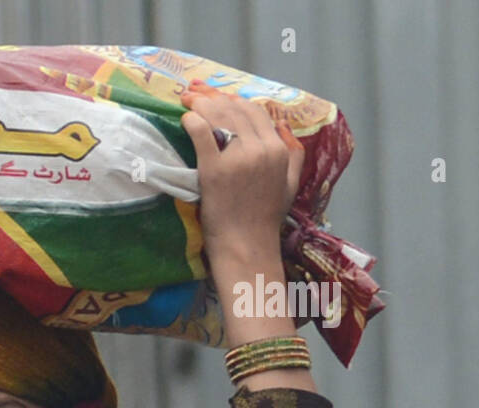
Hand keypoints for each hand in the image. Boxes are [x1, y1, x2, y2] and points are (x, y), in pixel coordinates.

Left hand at [178, 80, 304, 262]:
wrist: (245, 245)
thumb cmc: (264, 219)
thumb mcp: (291, 184)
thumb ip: (293, 153)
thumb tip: (284, 126)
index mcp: (279, 150)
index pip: (256, 112)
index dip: (235, 101)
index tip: (219, 97)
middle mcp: (261, 149)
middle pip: (235, 110)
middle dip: (214, 97)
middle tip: (196, 91)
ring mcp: (237, 158)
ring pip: (219, 116)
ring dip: (201, 103)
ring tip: (187, 98)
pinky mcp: (213, 169)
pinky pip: (201, 134)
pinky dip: (192, 121)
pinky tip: (184, 118)